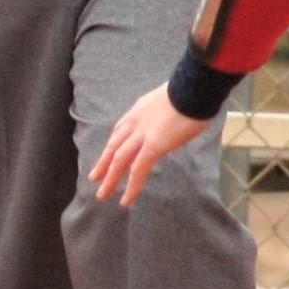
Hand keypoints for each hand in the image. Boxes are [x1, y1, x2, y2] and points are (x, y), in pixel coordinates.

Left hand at [90, 86, 210, 205]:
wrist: (194, 88)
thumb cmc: (191, 91)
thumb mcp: (172, 99)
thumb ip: (166, 111)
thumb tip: (174, 116)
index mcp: (138, 111)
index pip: (120, 131)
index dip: (113, 145)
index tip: (107, 155)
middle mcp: (134, 123)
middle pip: (114, 147)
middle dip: (103, 164)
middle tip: (94, 178)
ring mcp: (142, 135)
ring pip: (119, 161)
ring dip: (110, 179)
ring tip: (103, 195)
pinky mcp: (153, 146)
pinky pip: (138, 170)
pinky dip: (132, 186)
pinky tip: (126, 200)